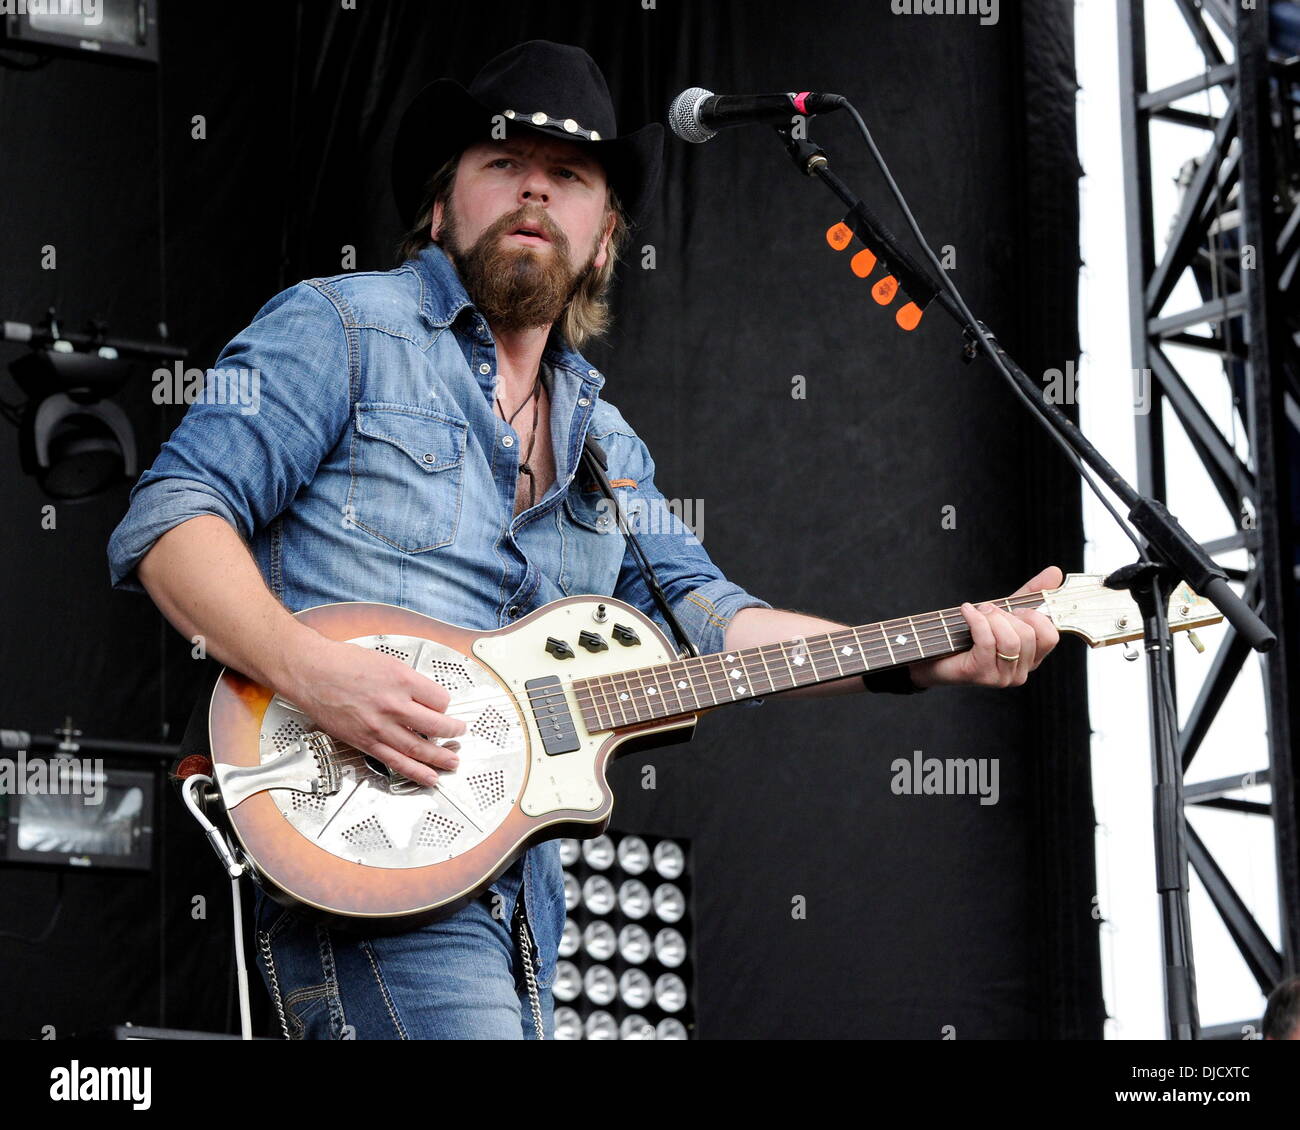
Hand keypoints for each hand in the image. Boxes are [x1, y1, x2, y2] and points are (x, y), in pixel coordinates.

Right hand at [281, 638, 466, 785]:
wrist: (311, 672)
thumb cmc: (342, 662)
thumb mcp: (386, 661)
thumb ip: (407, 681)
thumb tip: (424, 696)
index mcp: (402, 680)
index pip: (441, 699)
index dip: (445, 705)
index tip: (443, 707)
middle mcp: (394, 704)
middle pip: (437, 726)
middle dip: (453, 732)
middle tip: (459, 733)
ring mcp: (380, 726)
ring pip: (421, 749)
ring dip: (441, 758)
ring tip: (453, 762)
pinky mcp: (366, 742)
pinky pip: (397, 761)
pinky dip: (416, 772)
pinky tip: (429, 776)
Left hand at [909, 565, 1062, 688]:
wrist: (932, 652)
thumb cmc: (970, 633)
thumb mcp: (1004, 610)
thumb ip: (1032, 594)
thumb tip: (1055, 572)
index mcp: (1031, 658)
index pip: (1051, 636)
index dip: (1035, 616)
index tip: (1015, 608)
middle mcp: (1021, 672)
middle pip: (1028, 635)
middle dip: (1006, 614)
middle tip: (987, 607)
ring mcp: (1002, 677)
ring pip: (1010, 640)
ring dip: (991, 618)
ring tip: (977, 611)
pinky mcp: (982, 675)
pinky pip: (987, 640)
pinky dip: (975, 619)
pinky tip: (966, 611)